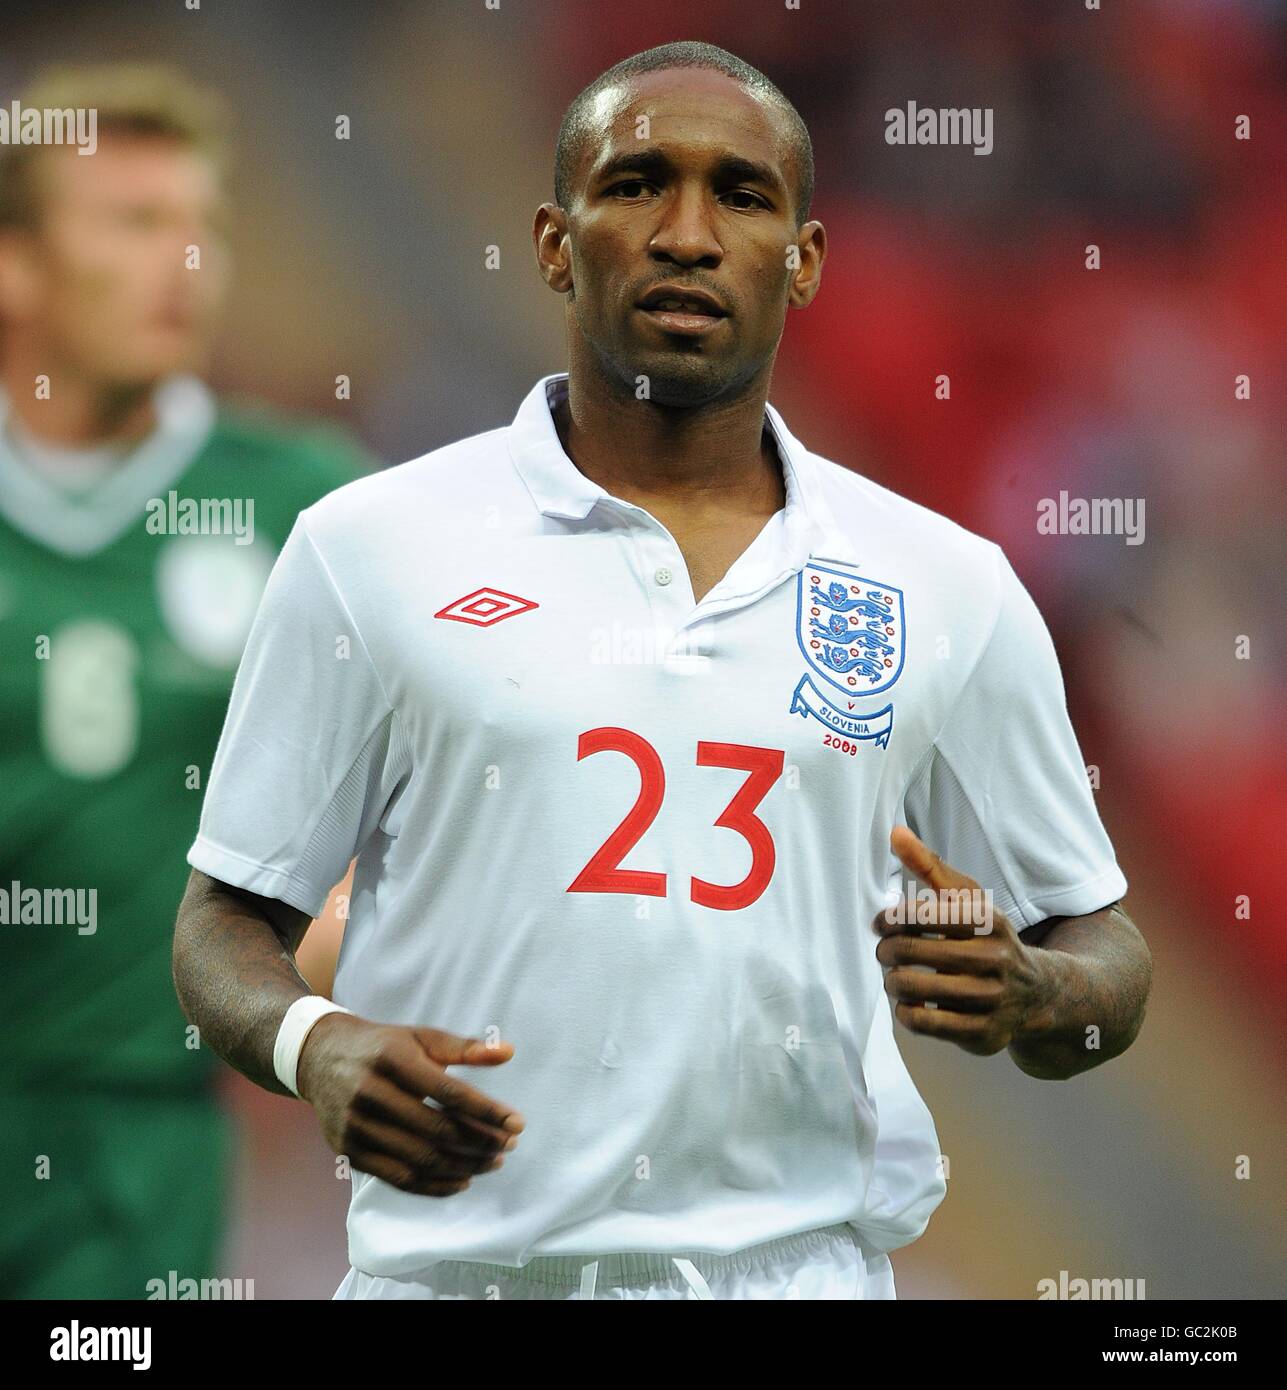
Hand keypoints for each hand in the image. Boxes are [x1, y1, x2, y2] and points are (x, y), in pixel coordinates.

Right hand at [296, 1013, 524, 1195]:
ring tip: (493, 1162)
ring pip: (419, 1159)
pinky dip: (435, 1185)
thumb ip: (464, 1047)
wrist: (320, 1057)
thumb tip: (509, 1052)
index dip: (486, 1111)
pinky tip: (462, 1179)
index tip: (516, 1123)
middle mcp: (370, 1093)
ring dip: (464, 1166)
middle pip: (436, 1130)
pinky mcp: (349, 1151)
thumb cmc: (383, 1046)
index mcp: (392, 1059)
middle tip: (509, 1146)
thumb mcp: (421, 1036)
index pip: (449, 1093)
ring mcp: (356, 1126)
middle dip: (479, 1142)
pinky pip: (398, 1178)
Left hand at [870, 826, 1051, 1056]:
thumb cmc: (988, 939)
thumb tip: (895, 833)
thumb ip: (929, 866)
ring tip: (895, 977)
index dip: (888, 918)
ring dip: (892, 981)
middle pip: (910, 950)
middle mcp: (993, 959)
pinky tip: (912, 1003)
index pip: (920, 913)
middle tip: (885, 952)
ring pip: (912, 988)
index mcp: (987, 920)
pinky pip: (923, 1023)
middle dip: (886, 951)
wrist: (1038, 993)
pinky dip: (906, 1013)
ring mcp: (989, 999)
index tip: (881, 924)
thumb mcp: (968, 900)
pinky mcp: (983, 1033)